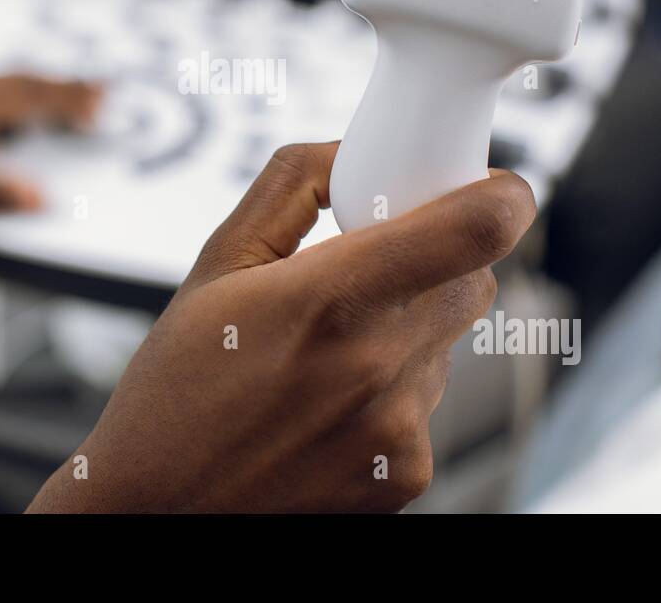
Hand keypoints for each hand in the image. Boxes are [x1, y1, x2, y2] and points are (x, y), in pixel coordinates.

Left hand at [0, 74, 99, 233]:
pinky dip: (2, 91)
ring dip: (31, 87)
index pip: (21, 95)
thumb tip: (38, 195)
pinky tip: (0, 104)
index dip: (64, 101)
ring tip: (60, 96)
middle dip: (58, 87)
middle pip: (12, 79)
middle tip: (98, 94)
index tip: (100, 106)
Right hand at [27, 141, 534, 512]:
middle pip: (472, 282)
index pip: (476, 231)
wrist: (158, 509)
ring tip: (325, 359)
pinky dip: (394, 393)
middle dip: (438, 262)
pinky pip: (429, 406)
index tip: (494, 188)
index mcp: (330, 298)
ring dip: (409, 332)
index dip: (502, 197)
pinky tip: (329, 408)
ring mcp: (399, 430)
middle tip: (376, 271)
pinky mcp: (407, 477)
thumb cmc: (175, 390)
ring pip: (447, 345)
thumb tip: (351, 151)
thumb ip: (291, 187)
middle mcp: (377, 367)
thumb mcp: (215, 264)